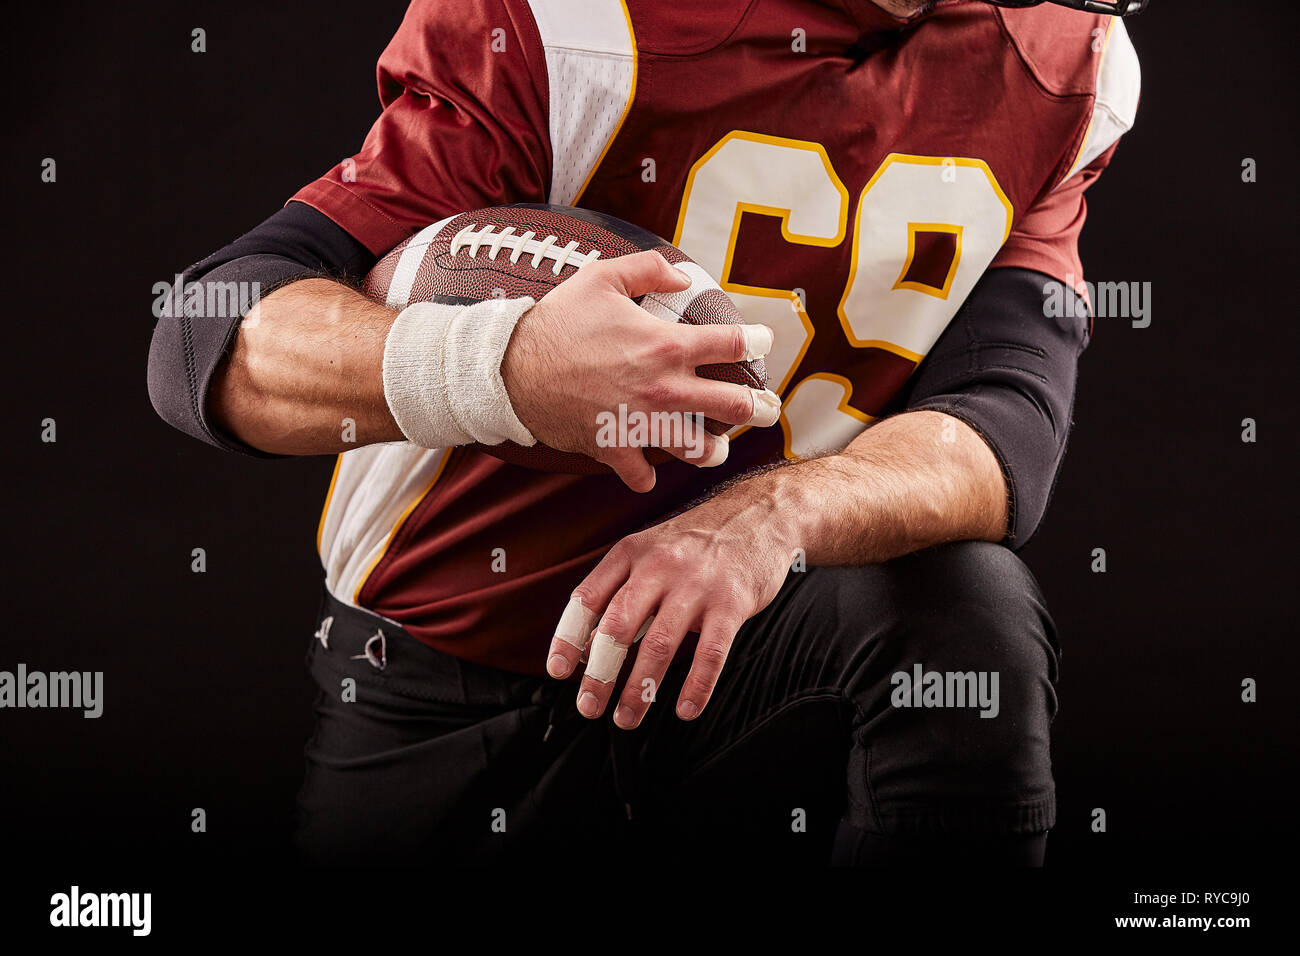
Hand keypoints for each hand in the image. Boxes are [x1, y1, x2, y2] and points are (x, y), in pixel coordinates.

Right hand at [500, 250, 780, 491]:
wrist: (510, 369)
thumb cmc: (557, 322)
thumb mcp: (602, 277)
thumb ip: (649, 269)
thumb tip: (683, 275)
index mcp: (666, 345)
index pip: (733, 343)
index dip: (758, 341)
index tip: (765, 342)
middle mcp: (664, 389)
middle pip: (732, 405)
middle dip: (759, 408)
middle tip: (768, 409)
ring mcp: (641, 424)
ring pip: (698, 450)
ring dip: (712, 451)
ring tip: (718, 450)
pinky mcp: (614, 449)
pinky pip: (641, 476)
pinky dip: (645, 477)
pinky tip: (648, 473)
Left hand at [544, 489, 798, 727]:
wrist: (760, 514)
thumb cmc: (698, 542)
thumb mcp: (651, 550)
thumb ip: (621, 590)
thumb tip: (589, 645)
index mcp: (631, 553)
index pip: (587, 598)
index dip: (568, 638)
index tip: (558, 672)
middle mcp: (659, 566)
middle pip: (617, 626)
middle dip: (599, 674)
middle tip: (589, 707)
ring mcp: (696, 584)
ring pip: (659, 644)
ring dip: (639, 689)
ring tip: (627, 718)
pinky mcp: (732, 602)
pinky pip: (711, 652)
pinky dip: (696, 686)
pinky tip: (685, 709)